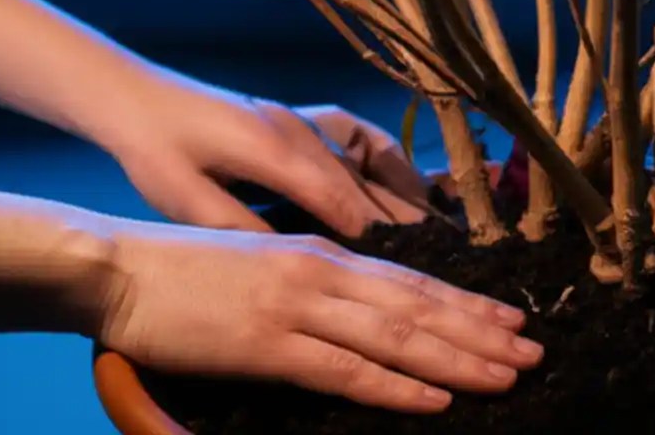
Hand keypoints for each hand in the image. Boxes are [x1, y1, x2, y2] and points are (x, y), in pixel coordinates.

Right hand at [98, 225, 542, 411]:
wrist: (119, 268)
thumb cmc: (185, 268)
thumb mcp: (264, 260)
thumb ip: (315, 278)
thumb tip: (362, 303)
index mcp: (322, 252)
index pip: (412, 280)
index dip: (467, 303)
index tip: (513, 320)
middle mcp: (323, 272)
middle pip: (420, 307)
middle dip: (482, 332)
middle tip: (535, 352)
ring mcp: (298, 307)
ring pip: (397, 336)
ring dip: (459, 359)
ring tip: (509, 376)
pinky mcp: (268, 344)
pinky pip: (345, 371)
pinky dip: (396, 387)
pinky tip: (436, 401)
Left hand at [106, 68, 429, 235]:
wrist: (134, 96)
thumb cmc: (153, 152)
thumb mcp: (183, 199)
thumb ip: (235, 228)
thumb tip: (287, 262)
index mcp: (272, 150)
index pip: (338, 198)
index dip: (375, 233)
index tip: (409, 270)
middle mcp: (301, 129)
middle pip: (366, 180)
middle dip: (406, 220)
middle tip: (443, 261)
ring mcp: (306, 117)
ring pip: (373, 157)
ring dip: (408, 192)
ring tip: (439, 231)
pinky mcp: (303, 114)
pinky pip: (363, 137)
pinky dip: (392, 162)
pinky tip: (409, 185)